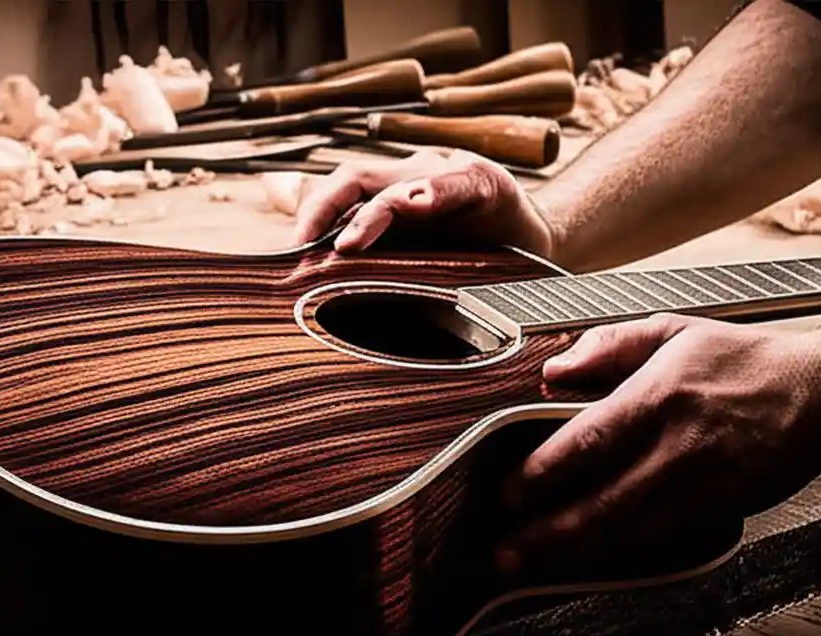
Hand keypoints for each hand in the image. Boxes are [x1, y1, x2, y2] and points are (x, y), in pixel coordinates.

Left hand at [290, 149, 555, 256]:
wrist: (538, 244)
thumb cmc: (472, 253)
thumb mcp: (415, 259)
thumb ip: (369, 261)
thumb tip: (308, 273)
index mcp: (388, 200)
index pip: (335, 198)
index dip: (307, 220)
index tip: (282, 260)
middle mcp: (411, 179)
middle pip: (353, 180)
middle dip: (321, 212)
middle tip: (300, 251)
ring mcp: (448, 177)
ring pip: (399, 182)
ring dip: (372, 213)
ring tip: (349, 242)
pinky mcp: (488, 183)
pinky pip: (460, 183)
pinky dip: (435, 193)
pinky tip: (421, 205)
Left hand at [496, 313, 820, 575]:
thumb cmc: (744, 360)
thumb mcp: (673, 331)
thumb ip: (607, 346)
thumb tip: (553, 371)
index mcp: (661, 395)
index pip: (590, 440)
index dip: (545, 472)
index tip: (510, 492)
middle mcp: (680, 446)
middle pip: (604, 501)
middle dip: (550, 533)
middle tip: (507, 551)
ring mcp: (704, 484)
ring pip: (630, 531)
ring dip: (577, 552)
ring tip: (534, 565)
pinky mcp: (722, 509)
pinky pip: (661, 538)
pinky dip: (621, 555)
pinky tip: (589, 561)